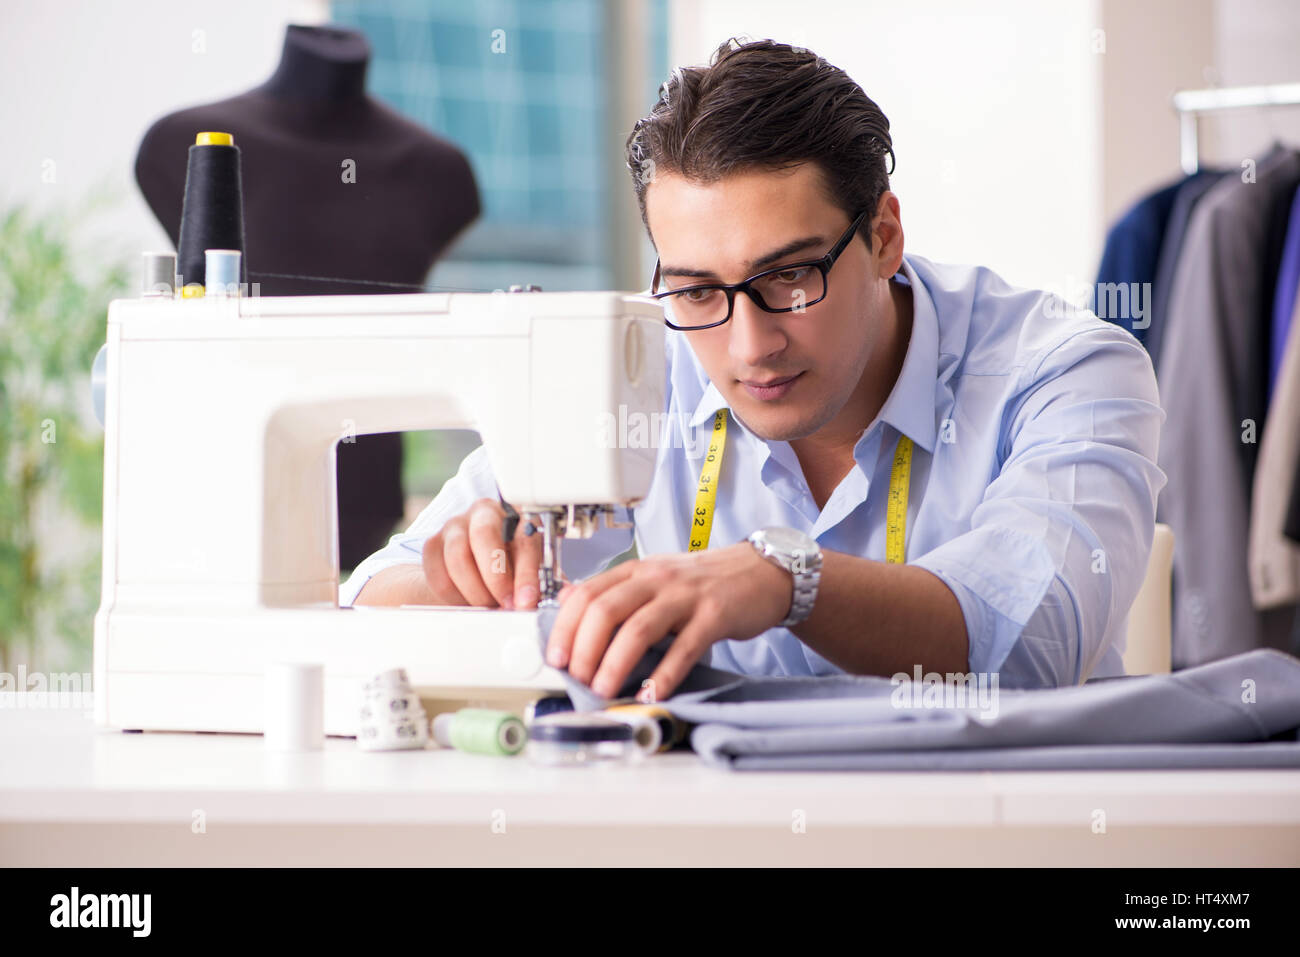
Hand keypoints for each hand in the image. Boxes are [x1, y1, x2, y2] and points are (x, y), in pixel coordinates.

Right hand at [420, 497, 560, 608]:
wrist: (474, 568)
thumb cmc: (511, 568)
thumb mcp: (533, 571)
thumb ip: (546, 583)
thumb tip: (565, 597)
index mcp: (518, 516)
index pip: (524, 539)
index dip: (526, 573)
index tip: (526, 601)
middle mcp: (485, 513)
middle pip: (484, 535)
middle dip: (495, 578)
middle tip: (504, 604)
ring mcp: (456, 525)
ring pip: (458, 555)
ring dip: (474, 589)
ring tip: (487, 606)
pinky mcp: (433, 543)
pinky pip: (437, 570)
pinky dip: (452, 594)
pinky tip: (467, 603)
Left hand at [544, 542, 793, 700]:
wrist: (761, 572)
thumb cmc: (703, 583)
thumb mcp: (654, 578)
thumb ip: (615, 592)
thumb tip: (568, 604)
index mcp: (636, 570)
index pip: (586, 594)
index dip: (564, 628)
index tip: (555, 658)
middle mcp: (656, 578)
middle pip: (605, 610)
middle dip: (584, 649)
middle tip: (578, 679)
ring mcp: (686, 596)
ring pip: (639, 628)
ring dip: (615, 664)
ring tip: (604, 690)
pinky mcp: (715, 615)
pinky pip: (684, 648)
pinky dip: (663, 675)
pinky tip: (651, 694)